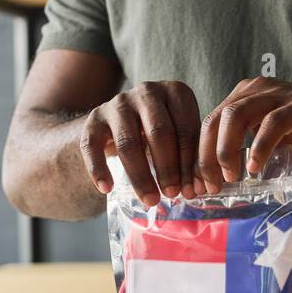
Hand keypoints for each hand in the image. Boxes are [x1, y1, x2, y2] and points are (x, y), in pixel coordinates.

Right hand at [78, 80, 202, 206]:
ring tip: (150, 200)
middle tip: (172, 195)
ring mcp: (118, 103)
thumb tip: (199, 189)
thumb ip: (191, 158)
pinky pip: (92, 145)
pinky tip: (106, 189)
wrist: (119, 122)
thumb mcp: (180, 136)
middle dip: (168, 169)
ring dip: (140, 176)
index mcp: (175, 92)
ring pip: (128, 142)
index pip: (186, 129)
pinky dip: (99, 169)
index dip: (190, 163)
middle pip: (159, 133)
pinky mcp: (94, 118)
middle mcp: (147, 92)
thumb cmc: (160, 133)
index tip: (192, 190)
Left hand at [198, 78, 291, 191]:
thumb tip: (215, 181)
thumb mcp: (268, 140)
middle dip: (208, 157)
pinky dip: (259, 147)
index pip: (210, 124)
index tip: (198, 186)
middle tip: (211, 187)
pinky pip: (271, 124)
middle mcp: (256, 90)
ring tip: (232, 178)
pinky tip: (255, 168)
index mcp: (243, 96)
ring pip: (236, 116)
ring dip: (228, 151)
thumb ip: (244, 149)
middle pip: (217, 120)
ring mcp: (278, 94)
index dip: (199, 157)